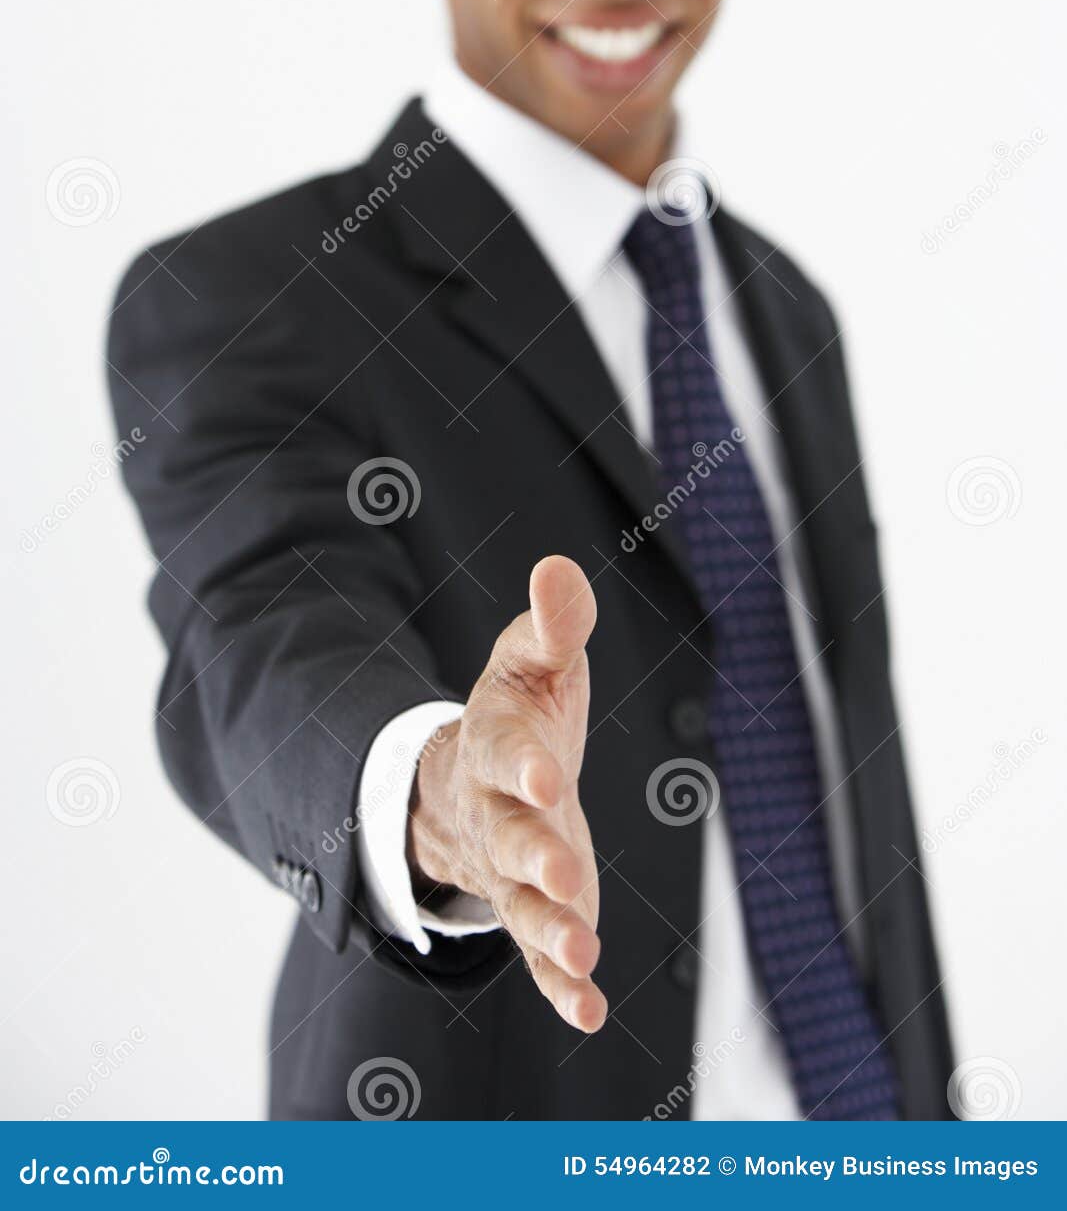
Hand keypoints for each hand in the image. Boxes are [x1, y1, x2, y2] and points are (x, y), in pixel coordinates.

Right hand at [408, 554, 605, 1032]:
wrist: (474, 780)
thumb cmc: (518, 712)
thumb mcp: (532, 662)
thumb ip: (553, 624)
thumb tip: (558, 566)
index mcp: (499, 746)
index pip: (507, 755)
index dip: (524, 766)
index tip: (549, 776)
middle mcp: (500, 814)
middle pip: (513, 838)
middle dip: (535, 857)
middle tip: (564, 877)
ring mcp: (515, 870)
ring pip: (525, 906)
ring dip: (551, 932)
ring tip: (582, 952)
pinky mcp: (537, 911)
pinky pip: (542, 957)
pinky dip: (561, 986)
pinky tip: (589, 1012)